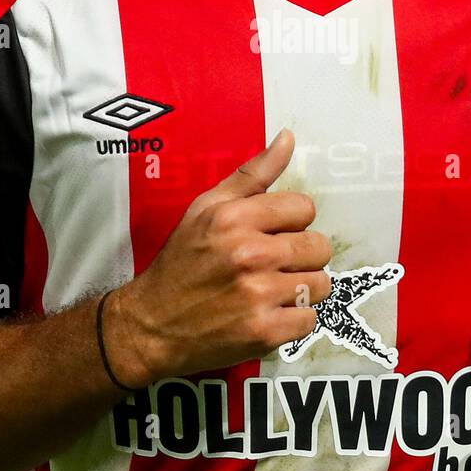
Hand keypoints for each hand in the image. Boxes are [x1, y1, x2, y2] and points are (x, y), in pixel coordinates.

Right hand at [107, 128, 331, 385]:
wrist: (150, 326)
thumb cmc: (181, 263)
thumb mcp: (206, 208)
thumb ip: (252, 174)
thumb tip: (289, 138)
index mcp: (234, 217)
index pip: (305, 208)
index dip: (292, 222)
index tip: (274, 234)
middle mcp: (249, 253)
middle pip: (319, 246)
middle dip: (302, 256)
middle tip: (275, 265)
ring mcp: (258, 295)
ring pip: (320, 284)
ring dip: (301, 289)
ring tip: (272, 290)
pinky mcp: (264, 332)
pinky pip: (309, 319)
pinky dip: (293, 320)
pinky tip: (268, 314)